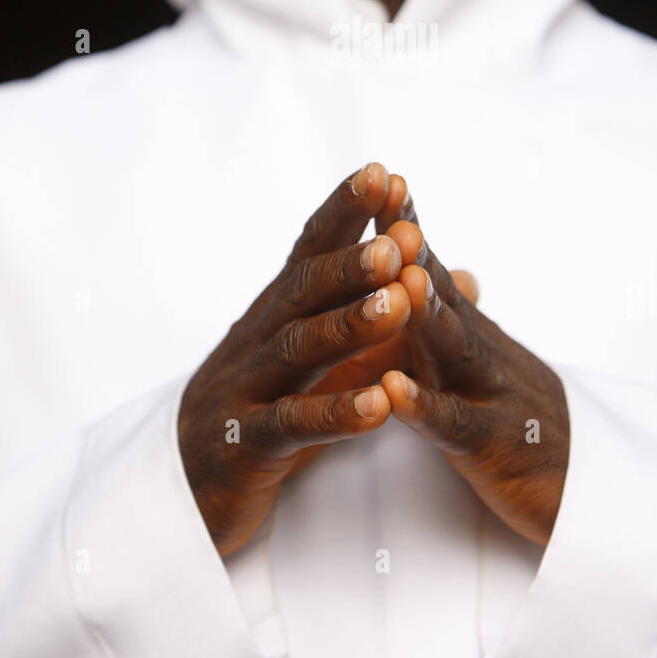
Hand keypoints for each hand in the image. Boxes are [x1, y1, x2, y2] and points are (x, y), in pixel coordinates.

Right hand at [177, 163, 409, 556]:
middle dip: (352, 262)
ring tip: (397, 305)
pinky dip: (336, 413)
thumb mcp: (337, 358)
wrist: (185, 484)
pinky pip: (292, 425)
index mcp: (281, 311)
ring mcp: (247, 388)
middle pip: (305, 291)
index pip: (312, 250)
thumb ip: (397, 319)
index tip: (380, 173)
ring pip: (299, 350)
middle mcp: (260, 338)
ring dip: (349, 325)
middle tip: (397, 240)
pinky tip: (380, 406)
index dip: (343, 212)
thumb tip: (471, 279)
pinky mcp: (246, 444)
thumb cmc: (271, 406)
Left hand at [378, 177, 569, 547]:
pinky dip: (422, 406)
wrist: (589, 484)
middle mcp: (475, 349)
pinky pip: (452, 425)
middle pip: (439, 290)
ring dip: (425, 311)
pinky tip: (392, 389)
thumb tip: (421, 263)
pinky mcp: (490, 447)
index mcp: (464, 330)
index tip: (377, 176)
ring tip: (402, 276)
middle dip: (409, 245)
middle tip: (386, 196)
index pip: (428, 266)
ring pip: (452, 347)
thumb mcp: (479, 358)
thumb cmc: (519, 417)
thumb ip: (448, 315)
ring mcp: (486, 393)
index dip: (402, 223)